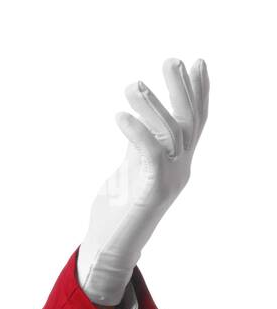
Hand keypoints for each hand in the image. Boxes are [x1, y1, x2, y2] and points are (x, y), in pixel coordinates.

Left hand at [77, 56, 208, 305]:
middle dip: (183, 89)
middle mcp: (180, 169)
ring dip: (153, 106)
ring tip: (132, 85)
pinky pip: (149, 154)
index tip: (197, 61)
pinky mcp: (152, 191)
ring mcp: (169, 180)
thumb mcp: (129, 169)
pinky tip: (119, 115)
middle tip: (171, 59)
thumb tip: (138, 119)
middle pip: (189, 122)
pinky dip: (136, 132)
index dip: (198, 92)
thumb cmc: (116, 211)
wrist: (109, 248)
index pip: (194, 121)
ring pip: (172, 134)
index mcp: (176, 162)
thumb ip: (138, 147)